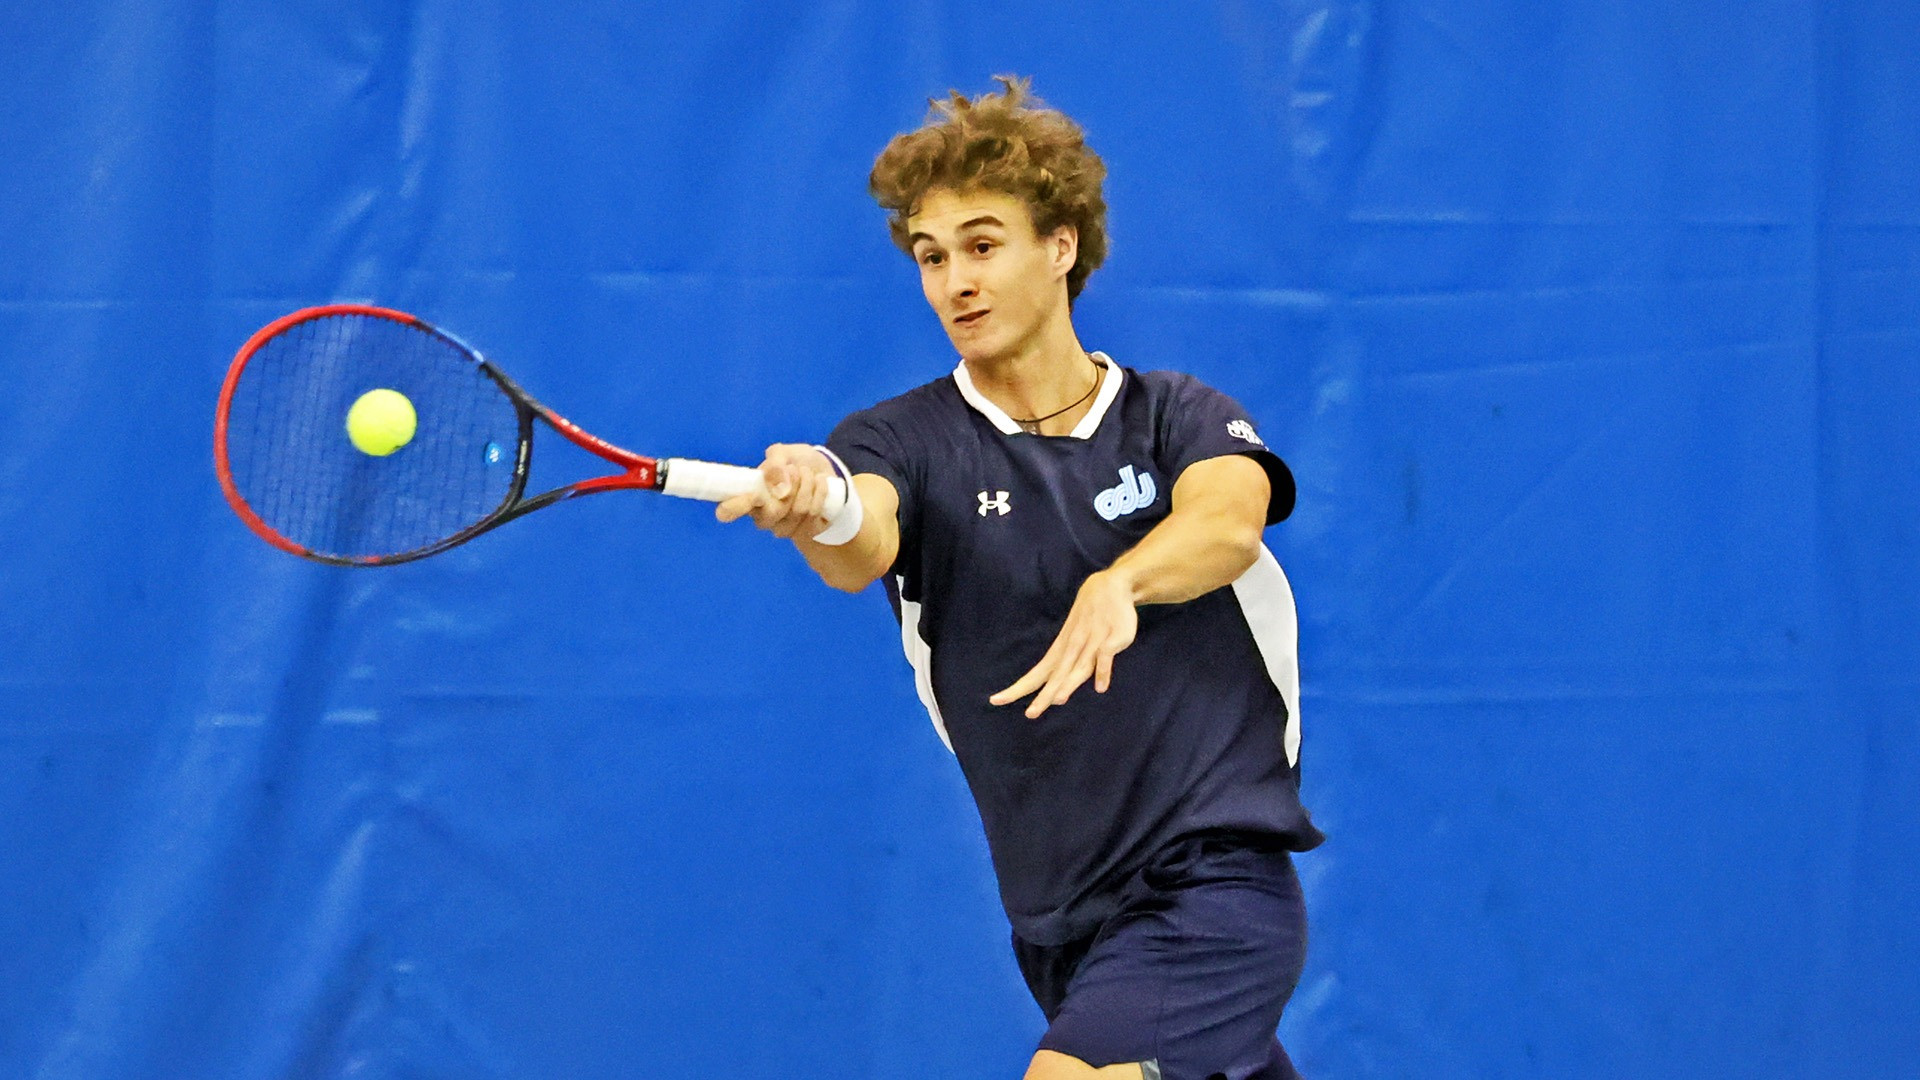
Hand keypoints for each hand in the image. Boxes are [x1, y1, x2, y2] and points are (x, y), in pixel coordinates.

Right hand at [714, 444, 834, 538]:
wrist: (823, 473)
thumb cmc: (796, 463)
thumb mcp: (784, 453)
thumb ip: (775, 461)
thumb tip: (778, 482)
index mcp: (750, 498)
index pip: (731, 510)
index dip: (734, 508)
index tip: (744, 500)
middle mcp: (764, 518)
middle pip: (773, 512)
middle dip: (790, 485)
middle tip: (795, 469)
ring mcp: (786, 528)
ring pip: (798, 510)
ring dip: (807, 483)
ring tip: (808, 473)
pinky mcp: (808, 531)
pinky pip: (815, 513)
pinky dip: (820, 491)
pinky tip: (820, 482)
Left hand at [990, 569, 1138, 718]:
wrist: (1110, 586)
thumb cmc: (1088, 620)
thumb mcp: (1073, 643)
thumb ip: (1067, 671)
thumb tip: (1054, 698)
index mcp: (1059, 651)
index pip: (1035, 674)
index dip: (1018, 688)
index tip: (996, 700)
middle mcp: (1072, 648)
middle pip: (1055, 676)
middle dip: (1043, 696)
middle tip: (1030, 714)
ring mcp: (1091, 642)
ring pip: (1078, 667)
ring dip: (1068, 683)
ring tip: (1056, 700)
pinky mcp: (1111, 639)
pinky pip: (1105, 657)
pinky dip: (1103, 671)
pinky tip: (1100, 687)